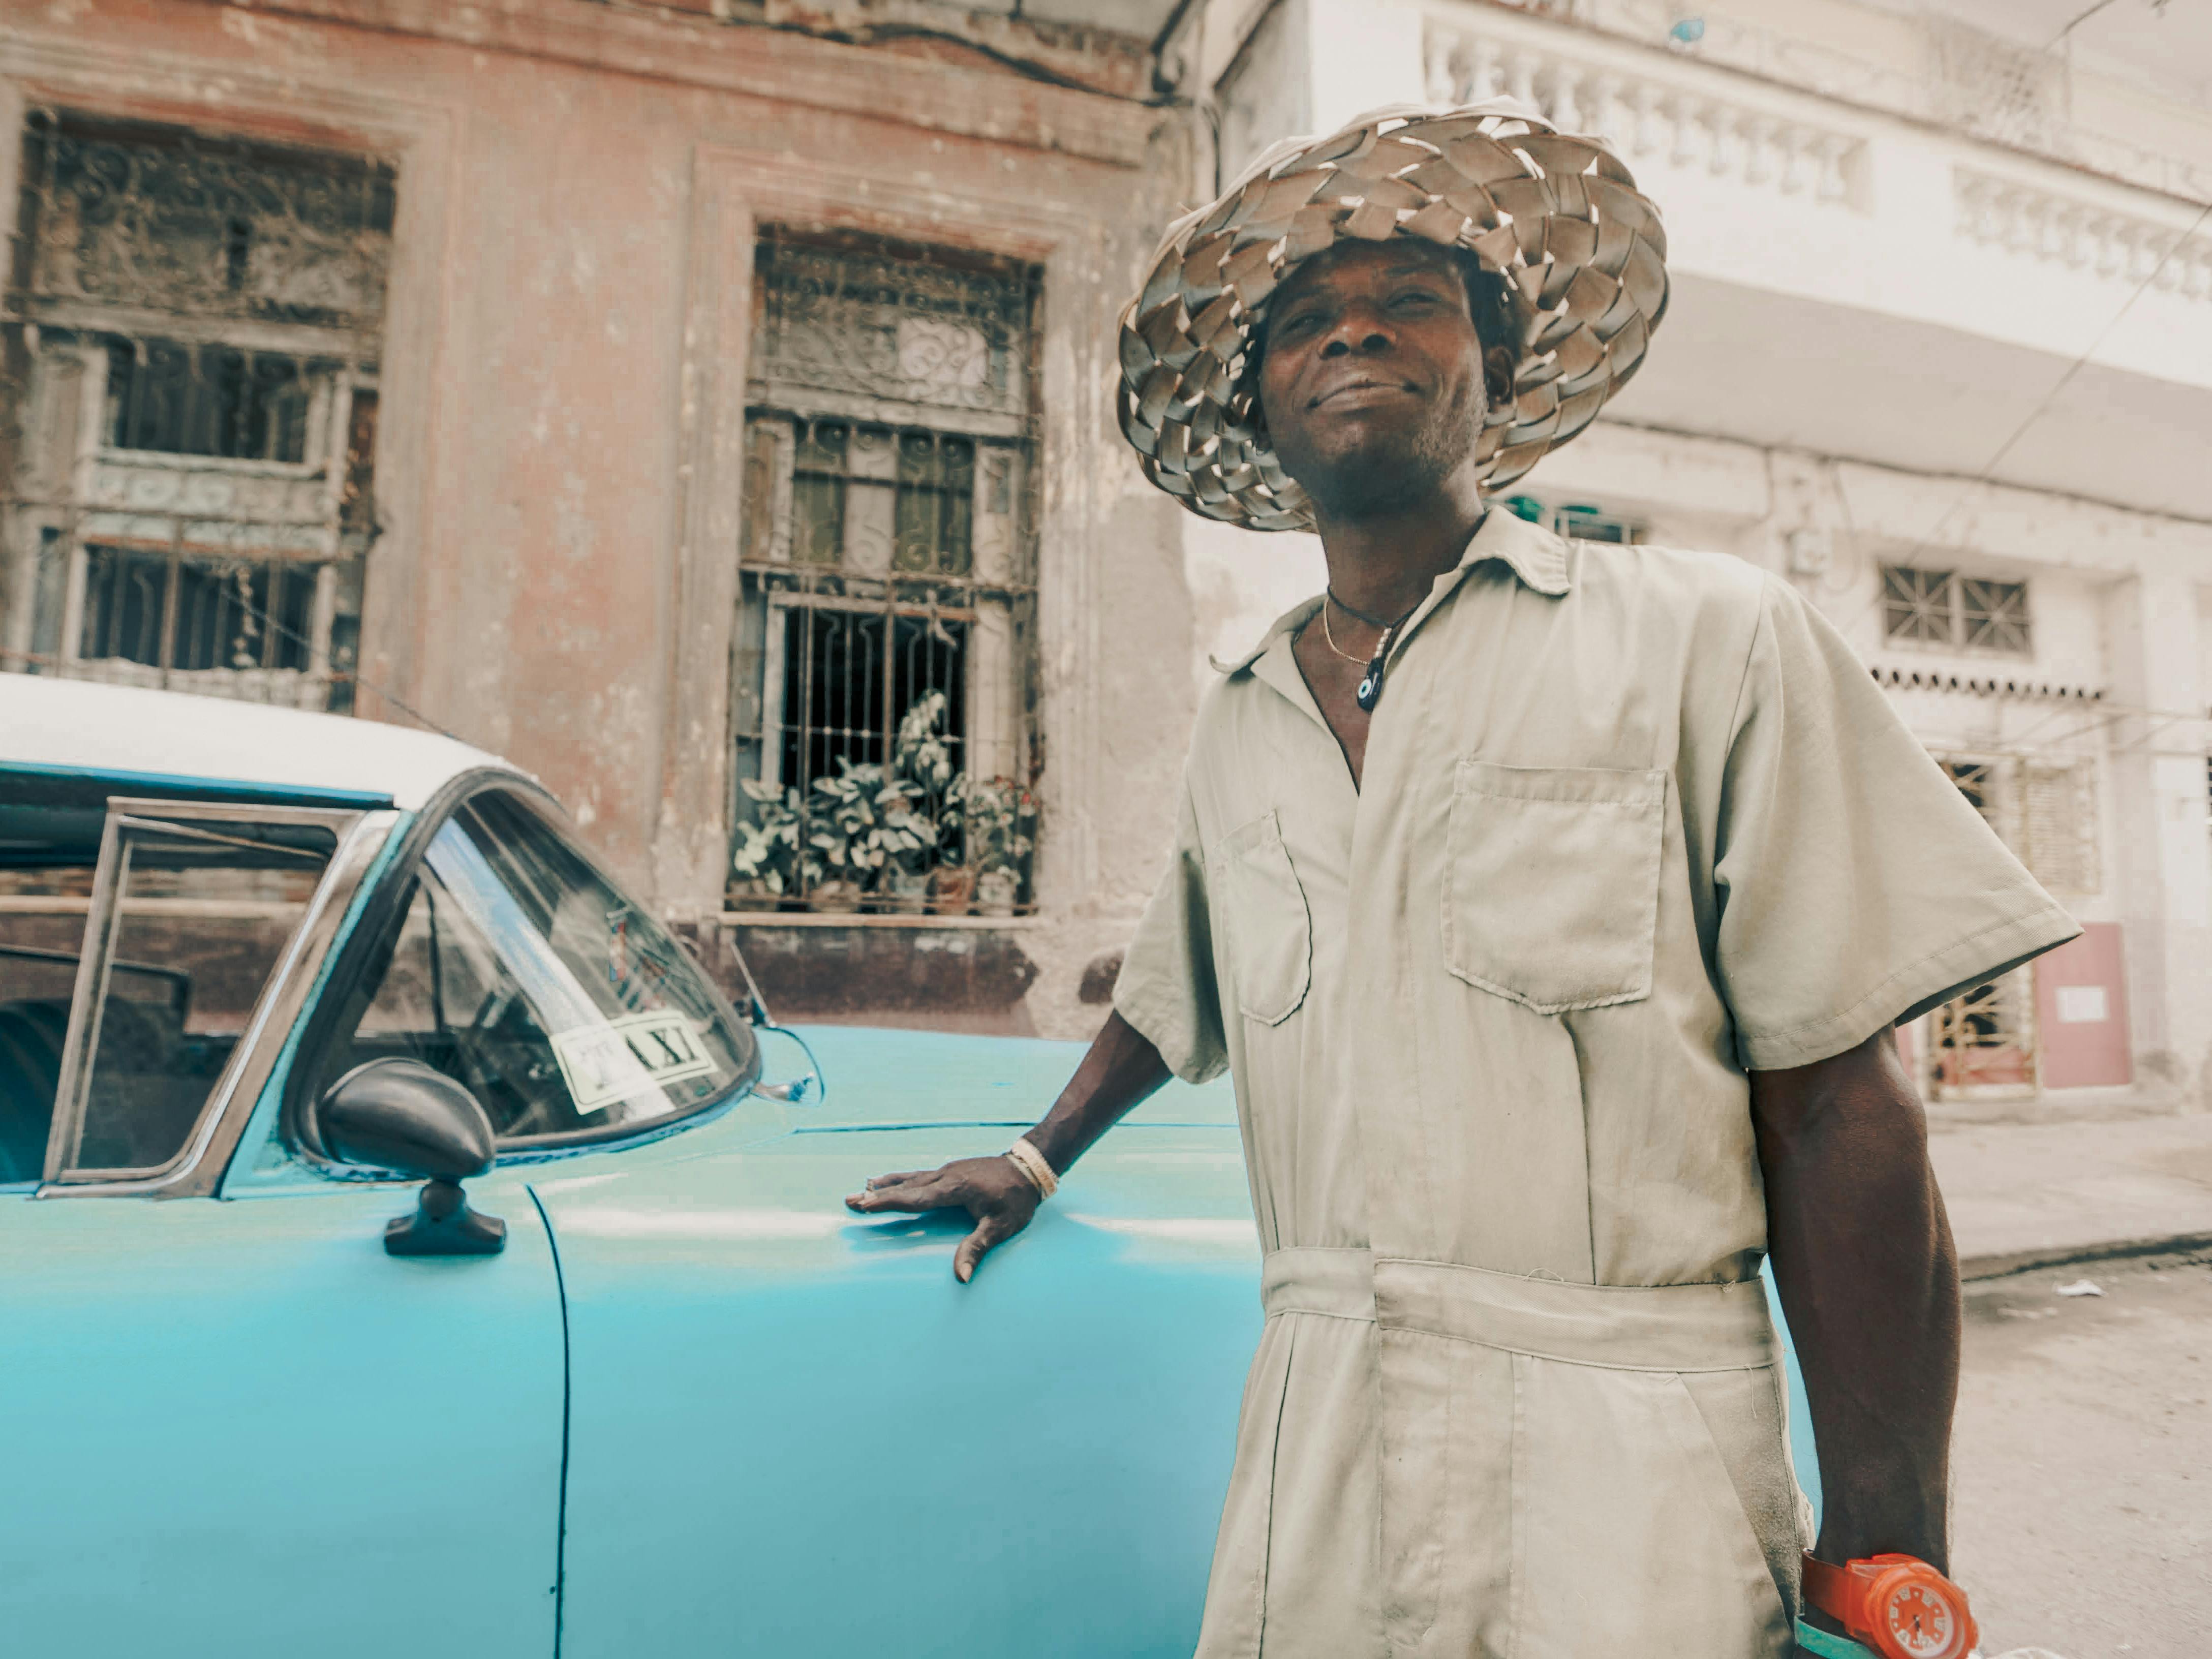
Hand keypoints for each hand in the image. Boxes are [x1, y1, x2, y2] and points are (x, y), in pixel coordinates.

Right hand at [845, 1154, 1042, 1281]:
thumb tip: (961, 1277)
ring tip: (862, 1188)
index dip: (888, 1203)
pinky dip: (900, 1179)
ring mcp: (948, 1171)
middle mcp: (946, 1176)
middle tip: (849, 1200)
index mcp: (954, 1188)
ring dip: (885, 1185)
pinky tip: (890, 1180)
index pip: (915, 1198)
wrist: (1029, 1168)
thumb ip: (977, 1248)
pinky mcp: (951, 1171)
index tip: (865, 1204)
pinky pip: (919, 1175)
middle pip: (906, 1187)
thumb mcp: (1001, 1227)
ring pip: (910, 1178)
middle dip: (877, 1195)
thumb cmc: (1017, 1199)